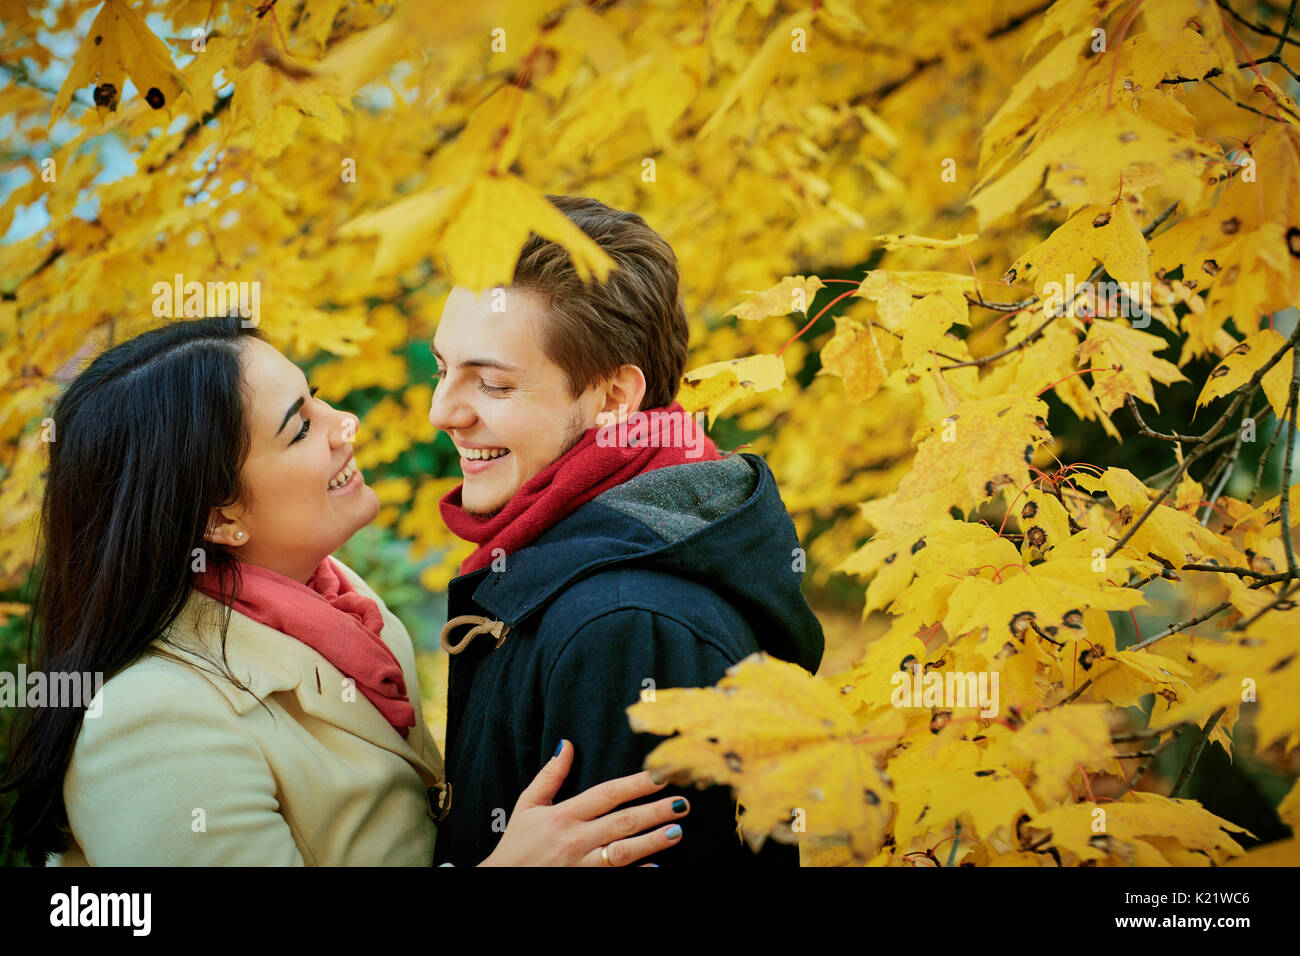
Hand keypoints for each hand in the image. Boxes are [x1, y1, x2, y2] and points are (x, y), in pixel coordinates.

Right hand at [478, 740, 688, 865]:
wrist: (500, 882)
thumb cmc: (516, 844)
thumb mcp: (527, 805)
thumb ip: (550, 776)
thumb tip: (565, 744)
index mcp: (563, 816)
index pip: (606, 794)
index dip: (635, 783)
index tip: (660, 774)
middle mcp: (575, 839)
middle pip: (621, 822)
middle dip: (653, 811)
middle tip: (682, 803)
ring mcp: (581, 865)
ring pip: (622, 853)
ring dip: (651, 842)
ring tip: (677, 831)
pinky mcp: (584, 884)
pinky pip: (614, 879)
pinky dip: (635, 875)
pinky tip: (656, 868)